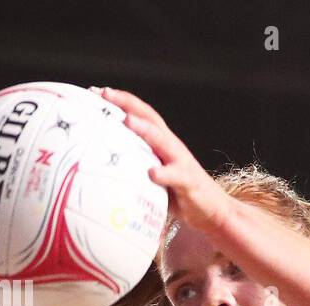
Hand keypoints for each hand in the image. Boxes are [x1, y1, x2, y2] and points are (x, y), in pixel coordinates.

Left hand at [95, 86, 230, 234]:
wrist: (212, 210)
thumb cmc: (178, 194)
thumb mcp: (154, 175)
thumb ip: (136, 167)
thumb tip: (102, 169)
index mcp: (162, 143)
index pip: (141, 115)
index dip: (121, 101)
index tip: (96, 92)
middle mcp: (171, 146)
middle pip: (150, 118)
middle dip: (127, 103)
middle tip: (105, 93)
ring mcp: (181, 162)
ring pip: (162, 140)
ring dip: (145, 129)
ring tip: (127, 121)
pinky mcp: (189, 181)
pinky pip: (176, 176)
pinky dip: (164, 174)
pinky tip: (152, 173)